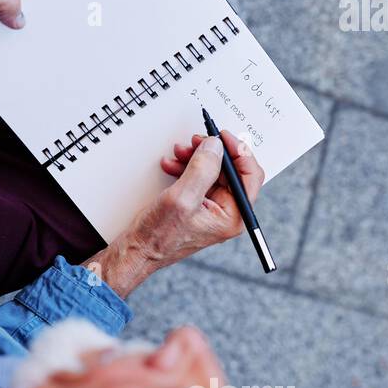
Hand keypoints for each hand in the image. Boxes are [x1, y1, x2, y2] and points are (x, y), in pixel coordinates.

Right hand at [84, 130, 265, 297]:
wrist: (137, 251)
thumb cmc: (158, 237)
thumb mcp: (182, 198)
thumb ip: (203, 169)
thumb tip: (215, 146)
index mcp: (233, 216)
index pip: (249, 175)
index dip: (238, 151)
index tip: (222, 136)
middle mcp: (226, 213)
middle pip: (230, 170)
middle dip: (211, 153)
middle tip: (196, 141)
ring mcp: (212, 209)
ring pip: (213, 172)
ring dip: (196, 158)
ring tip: (179, 153)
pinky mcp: (197, 205)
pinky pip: (198, 178)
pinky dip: (186, 167)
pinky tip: (172, 165)